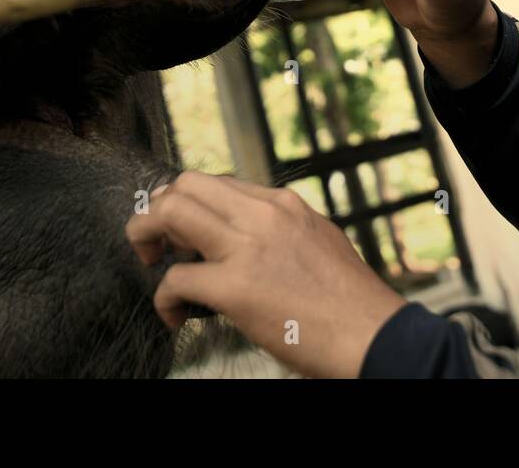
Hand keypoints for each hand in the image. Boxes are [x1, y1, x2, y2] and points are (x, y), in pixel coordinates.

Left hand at [126, 171, 405, 378]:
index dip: (190, 206)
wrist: (372, 335)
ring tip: (154, 267)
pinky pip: (174, 279)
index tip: (186, 236)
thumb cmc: (350, 301)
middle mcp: (264, 214)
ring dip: (146, 236)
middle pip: (186, 184)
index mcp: (283, 204)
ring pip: (170, 212)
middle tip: (159, 246)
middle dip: (158, 211)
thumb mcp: (318, 241)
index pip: (217, 183)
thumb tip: (247, 237)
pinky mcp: (237, 286)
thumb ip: (281, 231)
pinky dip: (164, 299)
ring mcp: (248, 247)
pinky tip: (176, 315)